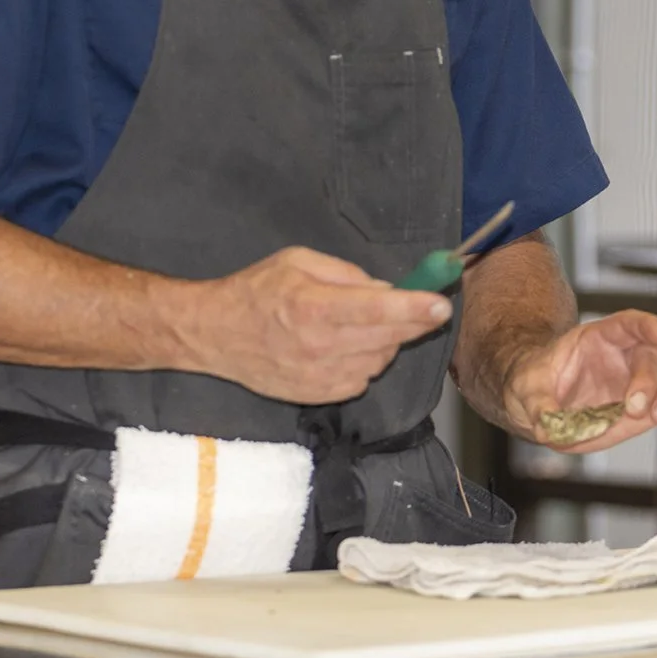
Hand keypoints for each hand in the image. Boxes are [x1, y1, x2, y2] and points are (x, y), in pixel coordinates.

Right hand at [188, 247, 450, 404]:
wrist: (215, 335)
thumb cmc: (256, 290)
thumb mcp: (298, 261)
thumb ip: (346, 273)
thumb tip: (386, 289)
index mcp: (314, 307)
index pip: (377, 311)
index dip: (414, 309)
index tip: (442, 304)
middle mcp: (318, 346)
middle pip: (388, 339)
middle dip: (413, 323)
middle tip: (423, 308)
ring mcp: (318, 377)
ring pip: (379, 361)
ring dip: (387, 342)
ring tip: (365, 324)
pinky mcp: (317, 396)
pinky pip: (362, 380)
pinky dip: (366, 362)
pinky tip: (347, 347)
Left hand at [499, 310, 656, 453]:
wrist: (542, 404)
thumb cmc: (537, 383)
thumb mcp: (526, 388)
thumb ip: (537, 404)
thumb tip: (546, 425)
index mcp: (599, 338)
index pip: (629, 323)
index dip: (646, 325)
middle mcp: (627, 355)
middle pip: (653, 355)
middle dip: (651, 380)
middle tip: (635, 407)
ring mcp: (641, 380)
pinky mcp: (648, 406)